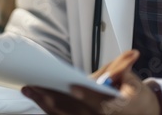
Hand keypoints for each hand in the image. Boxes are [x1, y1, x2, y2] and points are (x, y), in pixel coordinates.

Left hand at [22, 50, 161, 114]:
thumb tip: (132, 53)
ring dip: (44, 104)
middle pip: (75, 111)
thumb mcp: (133, 82)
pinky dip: (48, 108)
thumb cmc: (133, 97)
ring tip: (29, 88)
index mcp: (116, 109)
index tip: (73, 87)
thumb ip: (124, 68)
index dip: (87, 95)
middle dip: (53, 98)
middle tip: (35, 84)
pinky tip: (35, 96)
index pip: (100, 103)